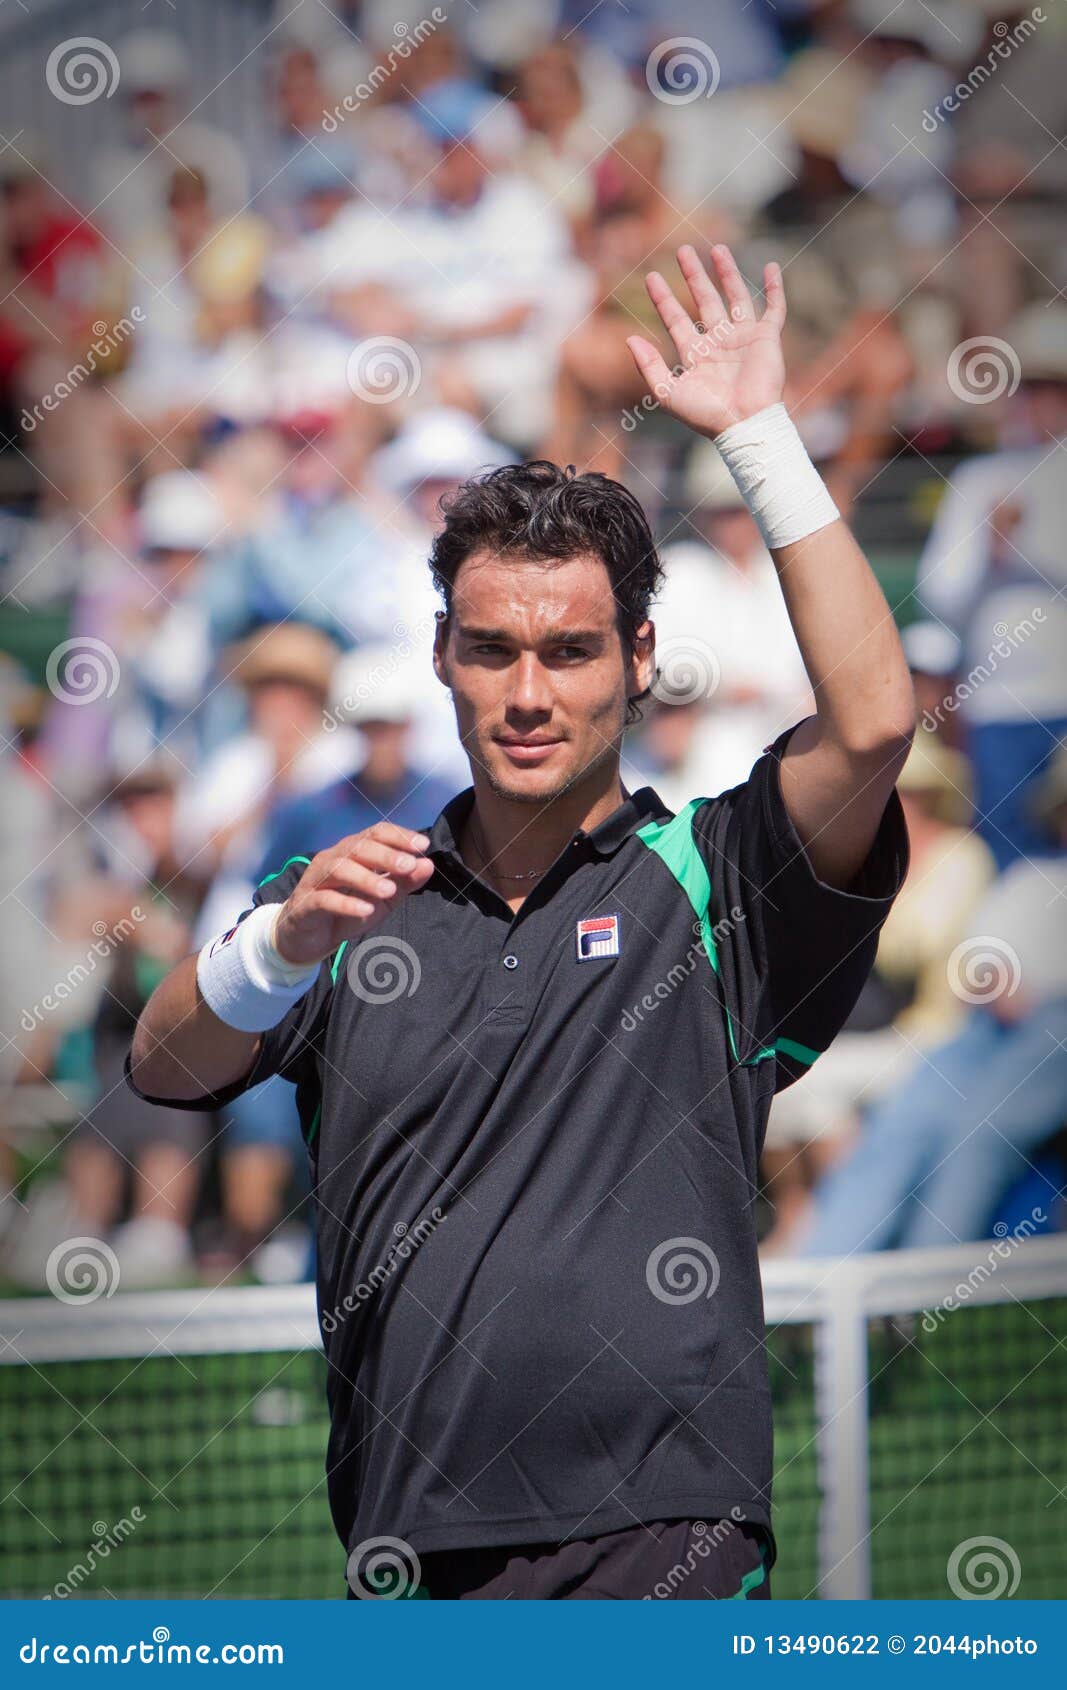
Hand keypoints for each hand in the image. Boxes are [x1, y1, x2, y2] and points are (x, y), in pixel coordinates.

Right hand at [273, 822, 434, 967]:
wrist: (308, 938)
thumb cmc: (346, 911)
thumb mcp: (382, 899)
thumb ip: (404, 882)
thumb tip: (427, 865)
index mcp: (353, 852)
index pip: (376, 833)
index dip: (399, 836)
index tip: (422, 844)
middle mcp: (333, 859)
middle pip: (358, 847)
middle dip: (386, 855)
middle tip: (408, 865)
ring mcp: (317, 879)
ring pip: (340, 869)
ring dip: (367, 878)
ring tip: (388, 890)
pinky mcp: (306, 904)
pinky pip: (325, 899)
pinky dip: (346, 903)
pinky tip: (365, 910)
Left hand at [626, 244, 785, 437]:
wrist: (743, 425)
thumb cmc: (706, 415)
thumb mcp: (668, 392)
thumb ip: (648, 367)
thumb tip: (630, 338)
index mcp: (696, 355)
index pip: (676, 319)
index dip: (664, 298)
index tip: (652, 276)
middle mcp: (719, 343)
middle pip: (704, 301)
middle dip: (694, 276)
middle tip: (683, 250)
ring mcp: (744, 339)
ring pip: (735, 298)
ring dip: (727, 273)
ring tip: (718, 249)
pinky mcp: (767, 339)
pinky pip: (774, 309)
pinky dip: (775, 289)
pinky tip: (771, 267)